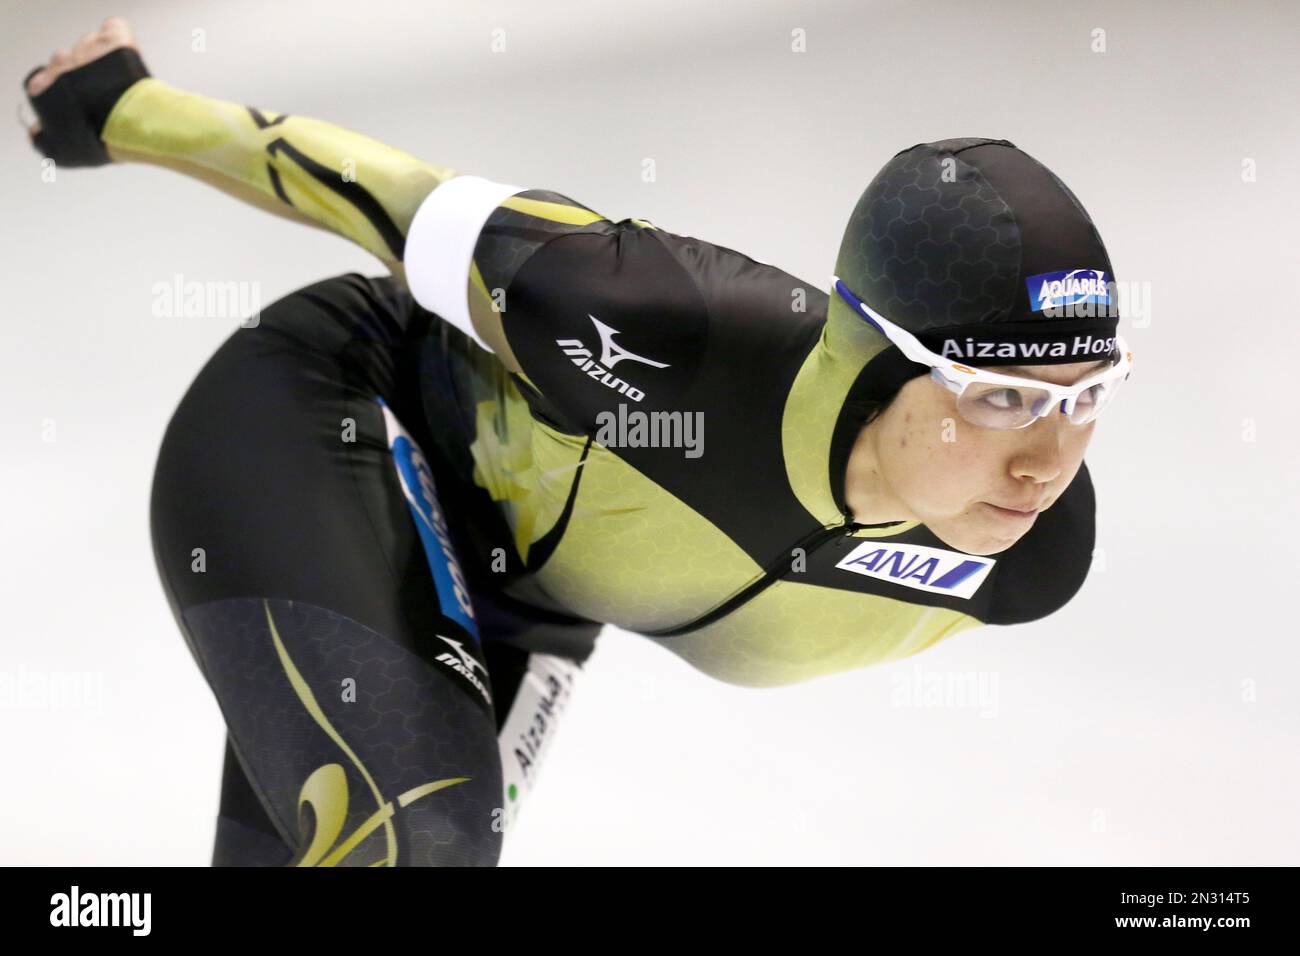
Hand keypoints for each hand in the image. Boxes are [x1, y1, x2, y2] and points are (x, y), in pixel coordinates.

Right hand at [24, 17, 138, 139]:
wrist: (134, 124)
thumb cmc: (101, 139)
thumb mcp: (65, 151)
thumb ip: (46, 139)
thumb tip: (37, 133)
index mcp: (43, 86)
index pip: (44, 82)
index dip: (63, 93)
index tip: (80, 105)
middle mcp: (61, 63)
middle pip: (66, 62)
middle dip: (83, 77)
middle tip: (103, 97)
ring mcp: (87, 49)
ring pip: (90, 46)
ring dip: (101, 59)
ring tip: (119, 83)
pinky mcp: (113, 39)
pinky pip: (113, 29)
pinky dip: (118, 39)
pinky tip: (126, 58)